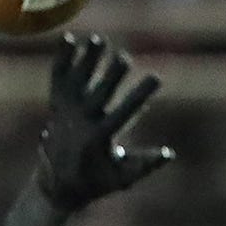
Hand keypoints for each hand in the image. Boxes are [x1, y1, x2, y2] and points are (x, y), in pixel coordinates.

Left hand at [35, 32, 172, 207]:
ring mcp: (66, 113)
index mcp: (99, 139)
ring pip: (78, 81)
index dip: (140, 94)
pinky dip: (63, 60)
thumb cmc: (95, 183)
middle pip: (99, 94)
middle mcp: (81, 123)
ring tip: (99, 40)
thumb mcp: (122, 178)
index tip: (156, 78)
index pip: (124, 112)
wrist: (55, 186)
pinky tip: (68, 39)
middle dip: (112, 75)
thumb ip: (145, 165)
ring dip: (88, 60)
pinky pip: (58, 79)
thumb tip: (169, 154)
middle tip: (125, 57)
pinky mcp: (56, 106)